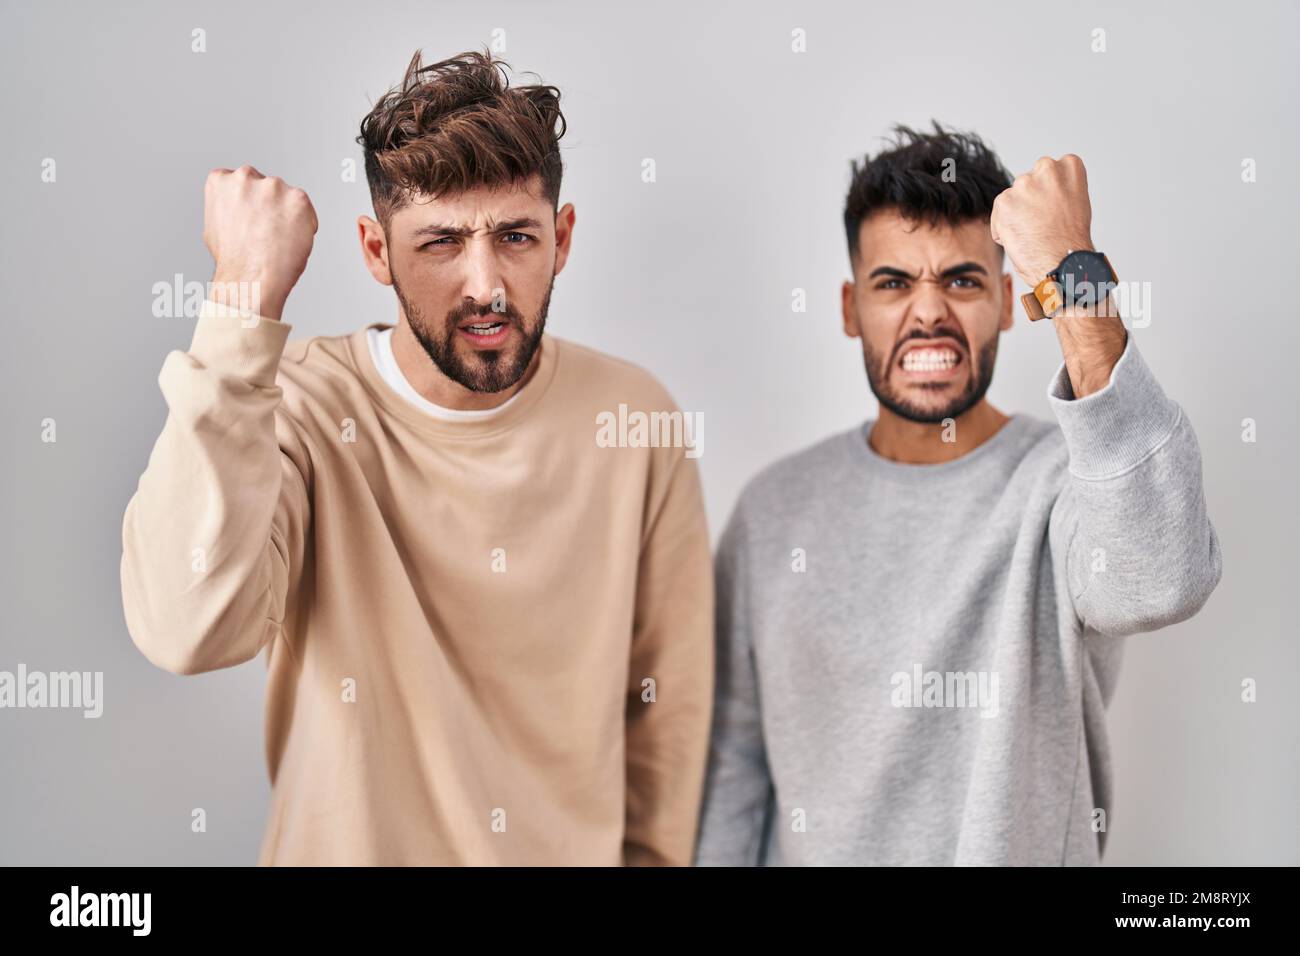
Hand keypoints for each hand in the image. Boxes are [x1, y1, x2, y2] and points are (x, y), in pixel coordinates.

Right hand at [203, 165, 317, 320]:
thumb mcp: (212, 224)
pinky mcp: (298, 199)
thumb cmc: (233, 260)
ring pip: (287, 198)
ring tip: (277, 240)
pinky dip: (305, 225)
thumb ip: (227, 206)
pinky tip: (291, 240)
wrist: (250, 278)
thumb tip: (236, 206)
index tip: (252, 220)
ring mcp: (273, 186)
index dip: (251, 205)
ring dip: (287, 215)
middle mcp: (246, 176)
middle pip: (267, 187)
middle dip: (270, 206)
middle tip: (266, 233)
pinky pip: (307, 210)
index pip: (243, 182)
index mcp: (221, 179)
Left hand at [989, 154, 1092, 286]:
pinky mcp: (1004, 201)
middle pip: (1028, 182)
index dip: (1049, 194)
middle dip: (1030, 201)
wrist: (1063, 261)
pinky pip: (998, 213)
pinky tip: (1020, 239)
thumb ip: (1058, 188)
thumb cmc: (1072, 239)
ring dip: (1016, 214)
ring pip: (1013, 197)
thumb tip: (1039, 191)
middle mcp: (1046, 168)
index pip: (1049, 172)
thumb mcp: (1076, 201)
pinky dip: (1003, 227)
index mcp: (1069, 165)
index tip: (1054, 208)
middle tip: (1042, 224)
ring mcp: (1024, 184)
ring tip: (1033, 233)